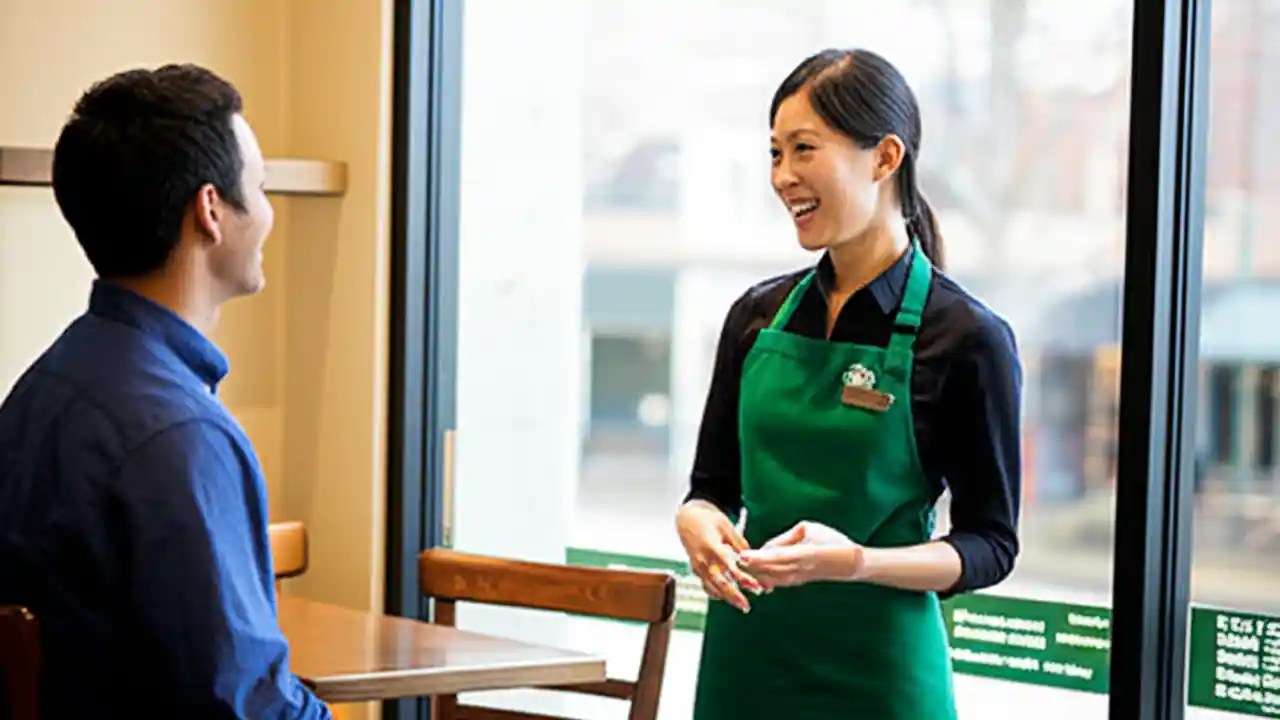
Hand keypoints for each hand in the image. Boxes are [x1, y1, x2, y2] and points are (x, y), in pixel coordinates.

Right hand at [676, 500, 763, 612]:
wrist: (688, 518)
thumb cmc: (707, 520)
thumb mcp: (727, 527)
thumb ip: (740, 544)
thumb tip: (751, 558)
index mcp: (713, 548)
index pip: (730, 569)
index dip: (744, 580)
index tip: (756, 587)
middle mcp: (704, 560)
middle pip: (720, 584)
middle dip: (734, 597)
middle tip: (746, 606)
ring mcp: (698, 566)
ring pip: (712, 588)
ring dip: (726, 597)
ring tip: (740, 604)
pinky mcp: (696, 569)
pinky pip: (705, 585)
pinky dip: (715, 593)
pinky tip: (725, 596)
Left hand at [737, 521, 863, 589]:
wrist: (850, 562)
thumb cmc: (831, 540)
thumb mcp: (808, 529)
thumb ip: (785, 538)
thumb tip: (766, 547)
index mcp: (803, 554)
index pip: (776, 556)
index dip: (758, 557)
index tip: (743, 556)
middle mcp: (798, 569)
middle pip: (768, 571)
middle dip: (750, 567)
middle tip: (731, 562)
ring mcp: (797, 578)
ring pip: (770, 579)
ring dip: (754, 575)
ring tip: (737, 570)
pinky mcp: (797, 582)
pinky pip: (776, 582)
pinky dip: (762, 579)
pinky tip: (751, 578)